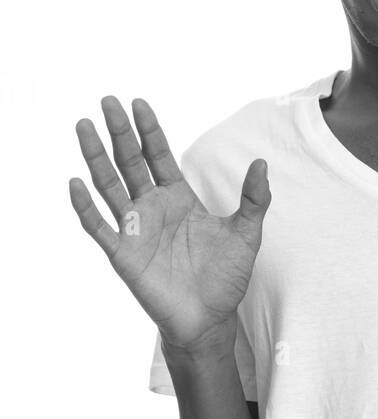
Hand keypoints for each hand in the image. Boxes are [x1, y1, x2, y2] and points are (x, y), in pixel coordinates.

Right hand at [69, 95, 270, 349]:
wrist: (210, 319)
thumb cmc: (226, 277)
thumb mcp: (246, 234)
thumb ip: (253, 199)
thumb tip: (261, 163)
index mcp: (178, 198)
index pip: (158, 155)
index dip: (149, 130)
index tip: (138, 103)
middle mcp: (152, 207)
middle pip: (130, 162)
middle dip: (119, 132)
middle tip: (108, 100)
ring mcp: (135, 229)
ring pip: (109, 185)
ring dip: (96, 157)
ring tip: (83, 126)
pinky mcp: (123, 254)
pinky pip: (98, 226)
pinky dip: (85, 206)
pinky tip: (75, 183)